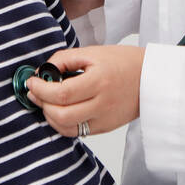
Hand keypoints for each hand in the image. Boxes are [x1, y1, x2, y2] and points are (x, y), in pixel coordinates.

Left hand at [26, 45, 144, 135]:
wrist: (152, 78)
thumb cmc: (125, 62)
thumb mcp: (94, 52)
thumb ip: (65, 59)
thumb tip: (44, 70)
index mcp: (99, 81)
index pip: (62, 92)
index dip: (41, 88)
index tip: (32, 81)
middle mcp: (102, 104)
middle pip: (61, 114)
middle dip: (41, 103)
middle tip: (35, 92)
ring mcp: (104, 119)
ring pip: (66, 128)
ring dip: (49, 116)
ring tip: (46, 101)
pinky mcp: (105, 128)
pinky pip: (76, 132)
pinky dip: (62, 124)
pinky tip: (59, 111)